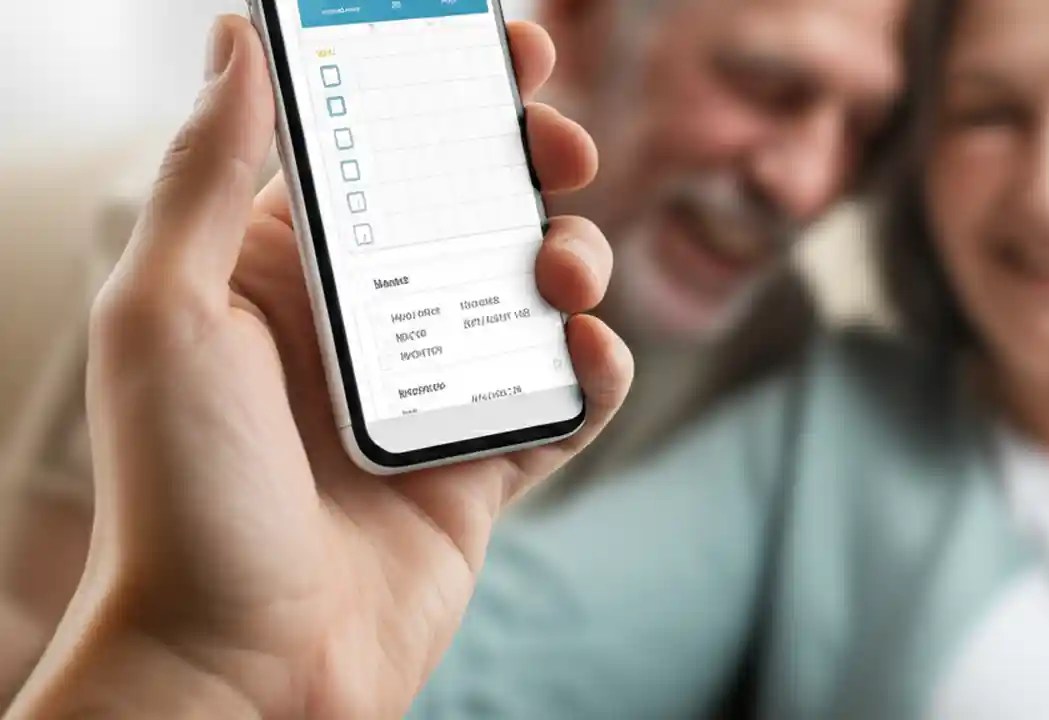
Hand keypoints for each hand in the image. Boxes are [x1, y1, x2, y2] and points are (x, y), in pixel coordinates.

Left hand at [7, 15, 630, 718]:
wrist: (239, 669)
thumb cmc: (181, 498)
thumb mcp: (168, 314)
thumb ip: (208, 172)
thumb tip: (239, 39)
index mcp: (286, 273)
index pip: (378, 154)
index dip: (444, 93)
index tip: (508, 51)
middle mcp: (366, 325)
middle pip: (474, 213)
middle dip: (528, 166)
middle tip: (560, 150)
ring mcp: (431, 396)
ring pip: (532, 297)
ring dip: (572, 262)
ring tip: (562, 274)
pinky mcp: (482, 467)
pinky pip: (563, 401)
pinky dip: (593, 372)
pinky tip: (587, 357)